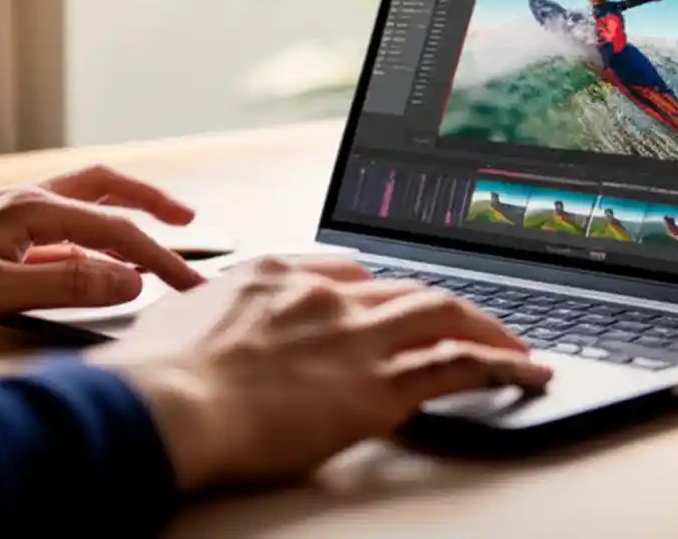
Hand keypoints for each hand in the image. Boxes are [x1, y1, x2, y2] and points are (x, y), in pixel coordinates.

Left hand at [0, 165, 202, 332]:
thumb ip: (69, 284)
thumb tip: (133, 281)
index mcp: (33, 208)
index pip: (116, 230)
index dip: (161, 257)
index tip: (194, 284)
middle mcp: (28, 200)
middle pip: (106, 187)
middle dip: (151, 202)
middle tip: (188, 222)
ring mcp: (12, 213)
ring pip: (84, 201)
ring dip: (123, 213)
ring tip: (154, 237)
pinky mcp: (0, 231)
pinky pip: (61, 226)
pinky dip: (92, 238)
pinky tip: (96, 263)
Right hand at [103, 256, 551, 490]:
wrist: (164, 403)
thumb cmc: (153, 373)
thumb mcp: (177, 321)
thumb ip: (213, 316)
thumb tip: (211, 328)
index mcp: (275, 276)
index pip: (346, 272)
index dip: (378, 291)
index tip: (392, 304)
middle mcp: (325, 296)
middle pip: (403, 287)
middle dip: (443, 304)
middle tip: (469, 321)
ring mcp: (355, 337)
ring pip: (443, 314)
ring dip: (487, 327)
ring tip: (515, 344)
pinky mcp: (376, 387)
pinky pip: (456, 367)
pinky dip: (499, 365)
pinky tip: (524, 372)